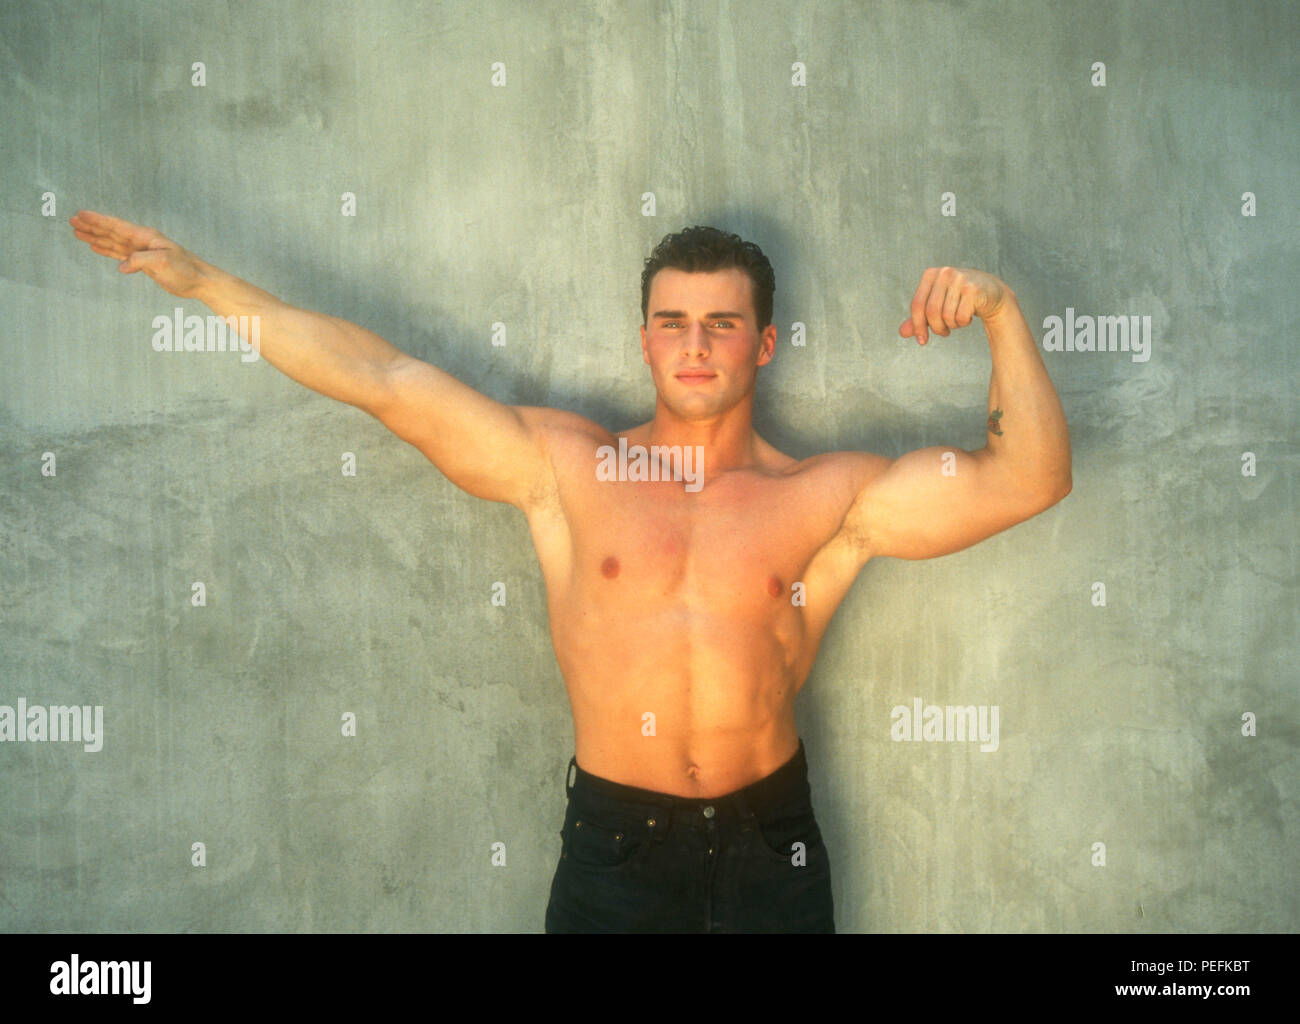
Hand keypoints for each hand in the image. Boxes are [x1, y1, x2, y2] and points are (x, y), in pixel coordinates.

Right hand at [69, 210, 207, 298]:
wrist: (199, 281)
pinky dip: (107, 250)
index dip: (98, 220)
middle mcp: (142, 241)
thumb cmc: (185, 270)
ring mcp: (142, 252)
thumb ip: (140, 261)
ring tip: (77, 233)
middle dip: (92, 226)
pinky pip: (120, 254)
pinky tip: (96, 247)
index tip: (81, 214)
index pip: (117, 226)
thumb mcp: (163, 263)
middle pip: (111, 231)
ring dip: (96, 237)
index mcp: (145, 236)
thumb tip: (121, 266)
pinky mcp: (143, 263)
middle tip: (72, 220)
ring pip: (113, 242)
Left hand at [899, 266, 1011, 344]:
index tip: (922, 341)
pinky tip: (968, 316)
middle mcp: (944, 273)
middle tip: (943, 333)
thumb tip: (902, 332)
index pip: (917, 304)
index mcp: (931, 274)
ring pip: (946, 316)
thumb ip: (919, 318)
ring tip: (957, 320)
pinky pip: (961, 317)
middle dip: (936, 328)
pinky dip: (963, 323)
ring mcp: (960, 279)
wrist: (991, 292)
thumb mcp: (937, 305)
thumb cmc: (959, 299)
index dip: (917, 326)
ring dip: (951, 325)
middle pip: (931, 312)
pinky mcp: (973, 289)